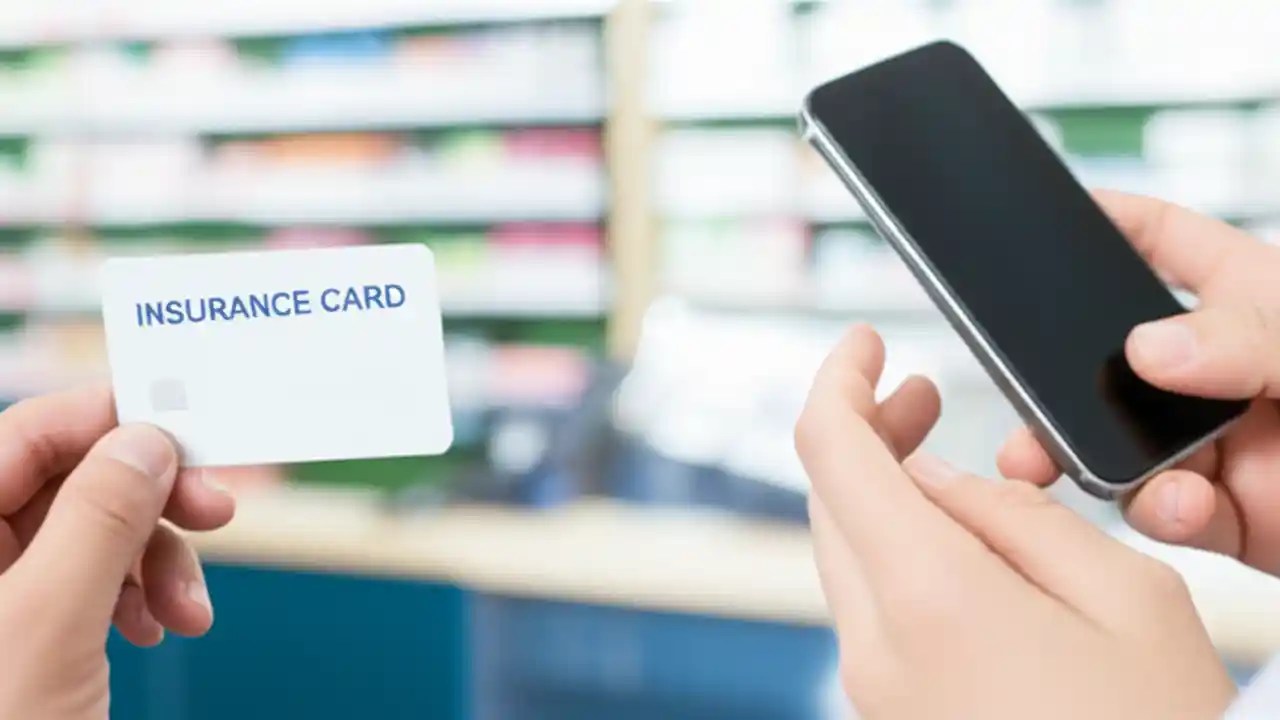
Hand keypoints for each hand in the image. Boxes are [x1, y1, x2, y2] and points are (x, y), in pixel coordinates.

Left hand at [0, 387, 234, 719]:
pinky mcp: (25, 627)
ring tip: (188, 611)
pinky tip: (160, 627)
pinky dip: (139, 594)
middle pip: (72, 478)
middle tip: (219, 515)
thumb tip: (146, 441)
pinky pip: (92, 579)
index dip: (113, 420)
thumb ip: (96, 519)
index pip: (29, 433)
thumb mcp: (47, 624)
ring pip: (93, 530)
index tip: (193, 432)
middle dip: (152, 501)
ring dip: (157, 559)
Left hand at [797, 326, 1234, 718]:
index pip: (831, 451)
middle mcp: (874, 645)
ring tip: (949, 466)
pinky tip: (957, 549)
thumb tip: (947, 486)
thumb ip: (1021, 520)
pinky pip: (871, 611)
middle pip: (830, 501)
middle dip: (867, 434)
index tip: (863, 345)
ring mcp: (874, 689)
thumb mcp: (1126, 598)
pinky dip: (896, 556)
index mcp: (926, 595)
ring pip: (846, 555)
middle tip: (923, 397)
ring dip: (882, 495)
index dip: (838, 381)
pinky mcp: (889, 716)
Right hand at [999, 190, 1279, 575]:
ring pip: (1122, 441)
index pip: (1168, 244)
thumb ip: (1251, 338)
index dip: (1111, 223)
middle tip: (1010, 391)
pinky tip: (1178, 507)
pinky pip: (1167, 511)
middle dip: (1051, 374)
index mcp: (1255, 299)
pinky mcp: (1232, 516)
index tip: (1050, 215)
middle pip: (1112, 357)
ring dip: (1083, 452)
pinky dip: (1159, 512)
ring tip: (1053, 462)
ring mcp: (1224, 444)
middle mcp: (1225, 371)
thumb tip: (1147, 347)